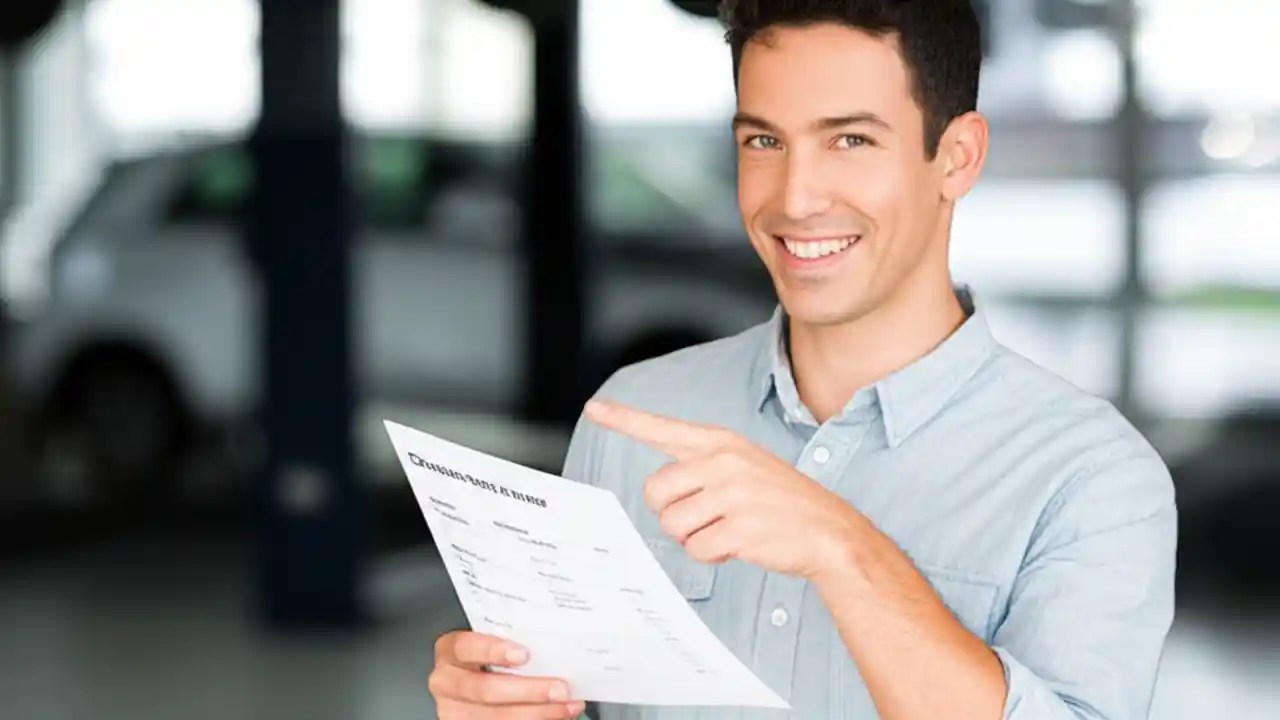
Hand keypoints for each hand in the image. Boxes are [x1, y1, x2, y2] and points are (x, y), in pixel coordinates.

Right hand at [429, 631, 586, 718]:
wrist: (476, 689)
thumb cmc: (489, 661)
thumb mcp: (493, 647)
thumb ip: (512, 645)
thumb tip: (555, 646)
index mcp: (451, 653)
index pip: (466, 647)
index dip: (493, 650)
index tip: (523, 655)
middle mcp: (446, 682)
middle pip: (485, 690)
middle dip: (528, 691)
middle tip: (560, 688)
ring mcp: (453, 711)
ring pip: (495, 717)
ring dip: (537, 713)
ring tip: (566, 706)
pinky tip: (556, 716)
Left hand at [585, 400, 861, 581]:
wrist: (830, 532)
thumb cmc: (781, 503)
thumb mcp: (745, 466)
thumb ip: (701, 469)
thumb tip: (658, 493)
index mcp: (721, 443)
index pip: (661, 428)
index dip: (623, 419)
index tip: (593, 408)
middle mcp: (723, 462)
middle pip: (655, 492)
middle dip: (672, 514)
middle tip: (704, 518)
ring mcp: (733, 494)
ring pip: (673, 525)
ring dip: (695, 538)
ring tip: (728, 530)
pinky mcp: (739, 528)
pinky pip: (697, 550)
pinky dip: (713, 556)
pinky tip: (739, 546)